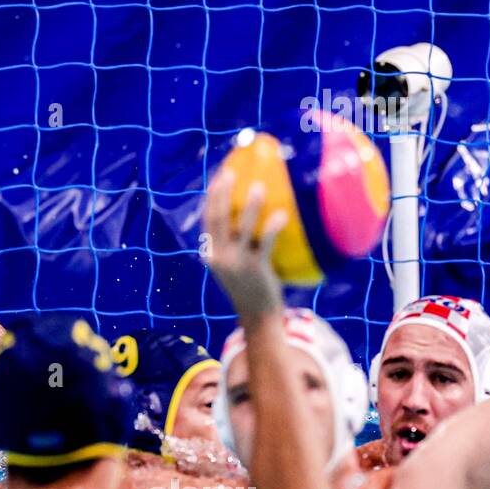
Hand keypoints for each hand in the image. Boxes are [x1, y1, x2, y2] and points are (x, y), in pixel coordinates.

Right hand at [202, 170, 286, 320]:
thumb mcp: (235, 267)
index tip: (220, 175)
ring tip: (258, 186)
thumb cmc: (251, 287)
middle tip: (230, 172)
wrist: (257, 316)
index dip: (212, 196)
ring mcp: (237, 263)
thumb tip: (254, 216)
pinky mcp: (256, 269)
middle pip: (217, 218)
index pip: (208, 219)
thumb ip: (236, 246)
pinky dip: (271, 228)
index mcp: (212, 254)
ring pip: (240, 228)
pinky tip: (282, 215)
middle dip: (221, 193)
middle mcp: (220, 256)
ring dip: (249, 206)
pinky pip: (264, 244)